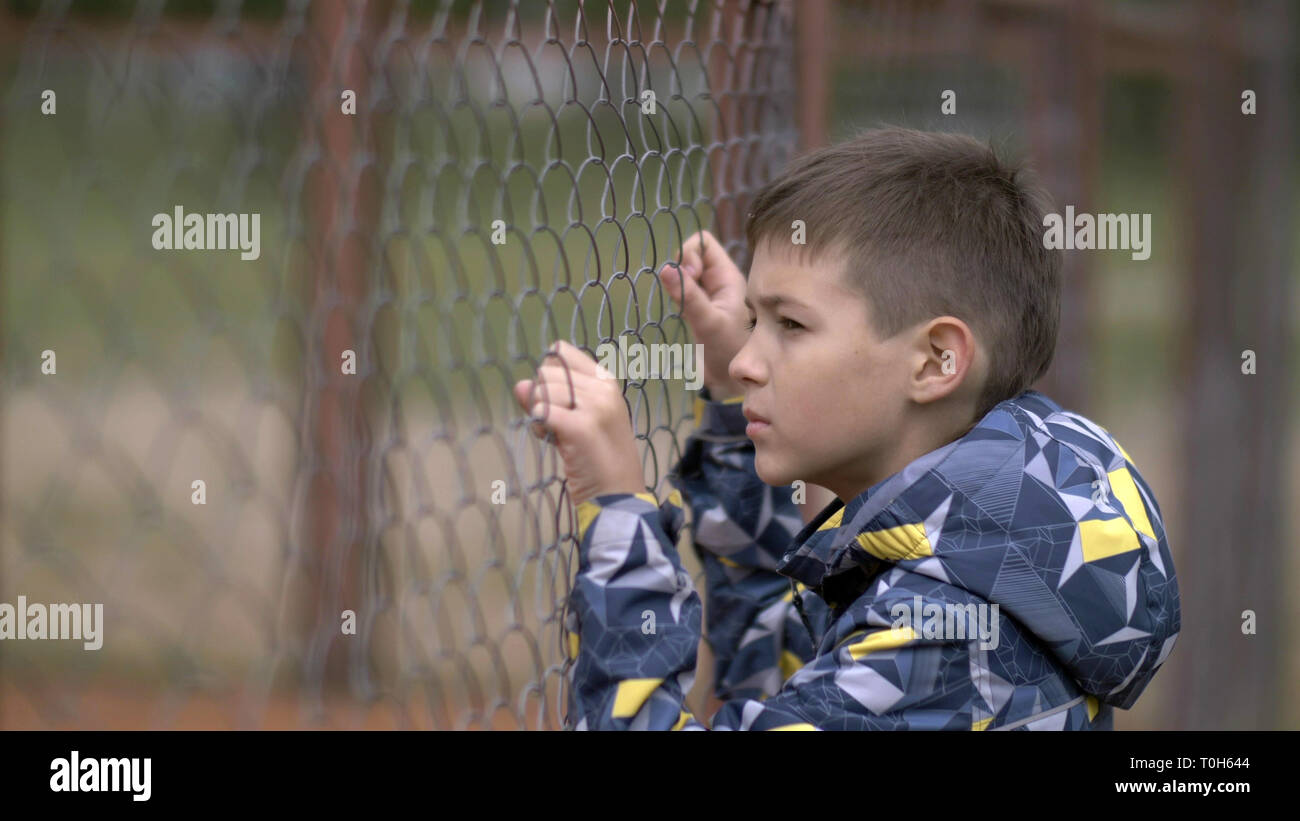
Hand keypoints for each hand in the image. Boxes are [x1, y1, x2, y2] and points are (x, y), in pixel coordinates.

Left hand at [513, 341, 645, 505]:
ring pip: (540, 391)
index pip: (559, 352)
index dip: (549, 377)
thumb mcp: (578, 419)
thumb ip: (549, 397)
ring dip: (539, 415)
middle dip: (542, 397)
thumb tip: (519, 384)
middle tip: (558, 425)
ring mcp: (595, 406)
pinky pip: (540, 412)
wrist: (617, 496)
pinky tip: (551, 441)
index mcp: (606, 381)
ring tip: (556, 436)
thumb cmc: (597, 458)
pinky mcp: (582, 427)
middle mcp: (603, 388)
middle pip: (545, 372)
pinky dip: (539, 427)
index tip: (561, 402)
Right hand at [658, 230, 748, 398]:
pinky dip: (675, 294)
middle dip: (679, 267)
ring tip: (682, 305)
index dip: (689, 252)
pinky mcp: (698, 308)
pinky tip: (680, 312)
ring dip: (676, 282)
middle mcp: (717, 281)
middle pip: (690, 254)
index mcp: (727, 276)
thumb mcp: (710, 323)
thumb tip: (665, 269)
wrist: (733, 384)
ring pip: (684, 272)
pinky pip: (682, 290)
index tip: (688, 275)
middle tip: (681, 291)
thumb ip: (688, 296)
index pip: (703, 242)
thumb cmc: (730, 352)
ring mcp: (707, 294)